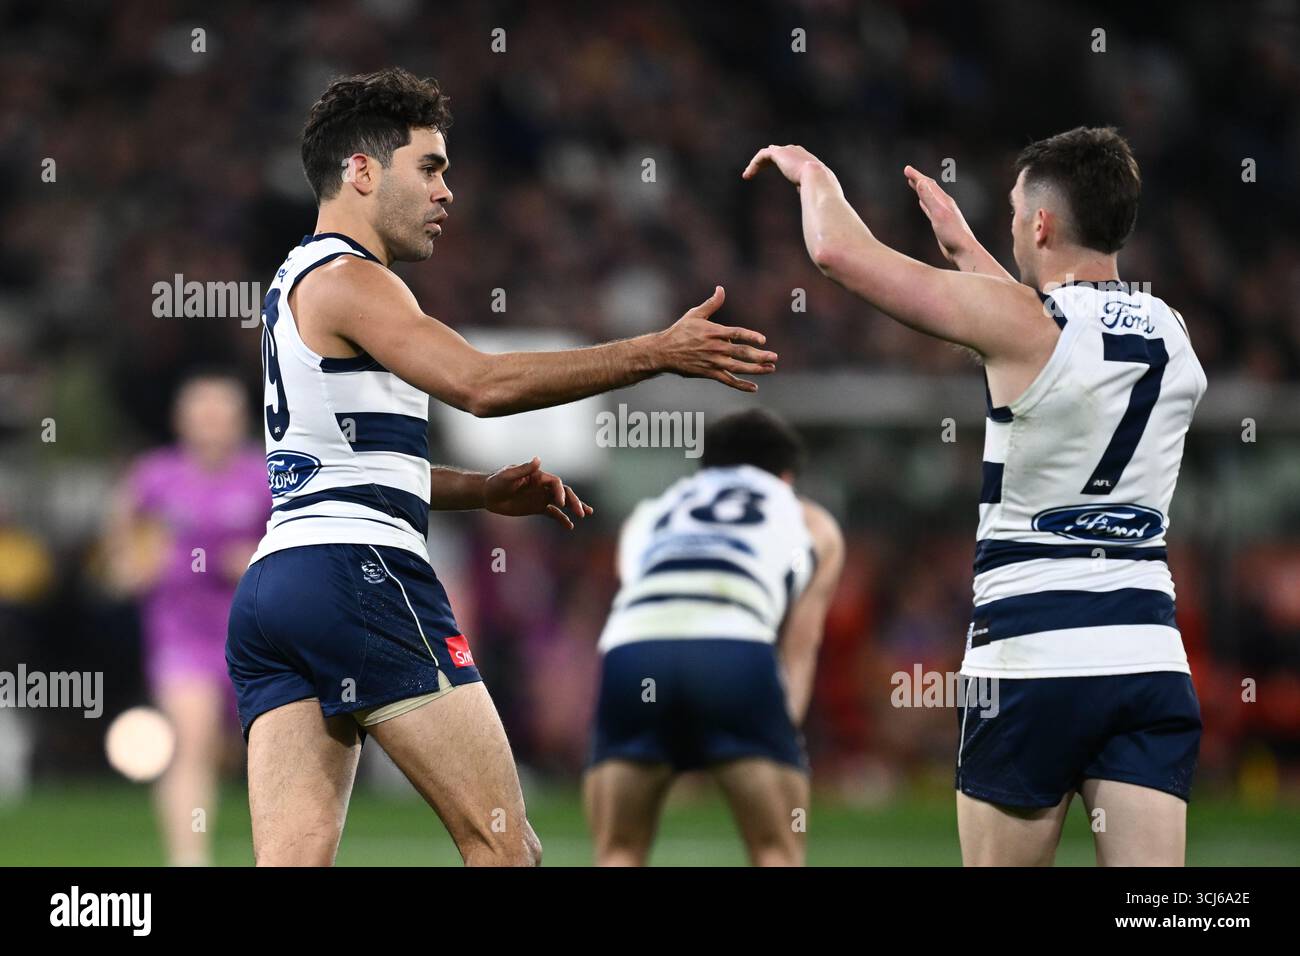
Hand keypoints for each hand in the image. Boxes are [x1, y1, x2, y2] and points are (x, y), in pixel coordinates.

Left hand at [484, 457, 592, 529]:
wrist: (488, 495)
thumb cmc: (497, 482)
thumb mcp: (508, 475)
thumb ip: (524, 469)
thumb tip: (538, 459)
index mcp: (538, 476)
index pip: (556, 483)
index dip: (560, 492)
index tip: (560, 503)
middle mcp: (543, 486)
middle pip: (564, 492)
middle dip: (574, 501)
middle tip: (582, 512)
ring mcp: (541, 497)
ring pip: (562, 502)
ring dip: (574, 507)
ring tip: (585, 514)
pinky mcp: (538, 508)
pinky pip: (553, 513)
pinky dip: (562, 519)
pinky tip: (569, 526)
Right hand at [655, 286, 776, 392]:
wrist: (663, 352)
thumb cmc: (680, 331)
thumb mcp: (695, 314)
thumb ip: (711, 303)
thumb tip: (721, 289)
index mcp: (714, 332)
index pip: (736, 333)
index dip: (750, 336)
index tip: (763, 340)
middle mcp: (716, 348)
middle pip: (742, 353)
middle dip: (760, 356)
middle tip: (774, 357)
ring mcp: (713, 362)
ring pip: (738, 368)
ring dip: (756, 370)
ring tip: (771, 369)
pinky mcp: (709, 373)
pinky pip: (728, 381)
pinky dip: (741, 385)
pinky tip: (754, 387)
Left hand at [742, 144, 826, 185]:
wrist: (817, 178)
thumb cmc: (817, 185)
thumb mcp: (811, 186)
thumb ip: (804, 185)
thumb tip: (802, 190)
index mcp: (803, 157)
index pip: (787, 156)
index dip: (776, 163)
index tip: (768, 173)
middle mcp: (795, 150)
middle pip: (775, 152)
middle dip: (764, 163)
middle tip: (753, 173)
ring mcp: (787, 150)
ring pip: (766, 154)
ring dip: (756, 164)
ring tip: (747, 175)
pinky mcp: (779, 153)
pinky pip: (762, 155)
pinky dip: (754, 164)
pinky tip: (748, 174)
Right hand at [903, 165, 979, 265]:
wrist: (963, 250)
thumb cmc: (952, 234)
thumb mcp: (938, 214)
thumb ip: (930, 198)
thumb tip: (921, 182)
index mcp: (944, 201)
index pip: (928, 184)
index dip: (917, 176)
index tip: (906, 169)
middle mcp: (944, 204)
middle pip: (930, 188)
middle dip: (918, 179)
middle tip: (908, 172)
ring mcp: (943, 213)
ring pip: (930, 197)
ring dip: (921, 189)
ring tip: (914, 184)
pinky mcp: (941, 223)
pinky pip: (930, 209)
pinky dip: (925, 203)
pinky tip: (922, 204)